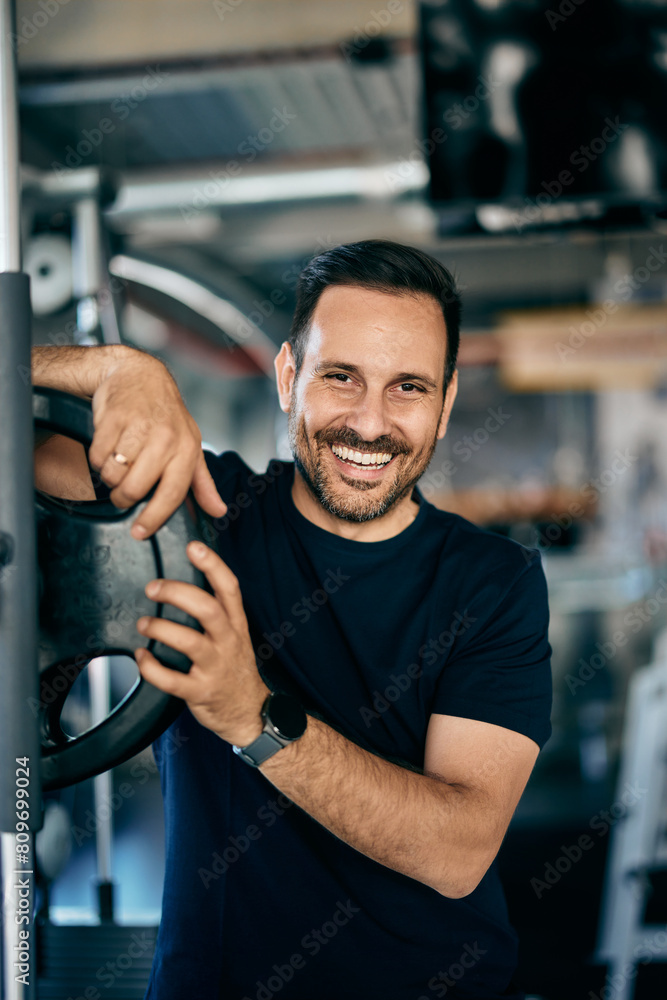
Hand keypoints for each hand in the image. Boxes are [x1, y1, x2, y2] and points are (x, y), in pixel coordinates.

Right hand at [87, 350, 225, 537]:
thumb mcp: (190, 446)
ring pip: (113, 475)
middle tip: (122, 492)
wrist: (139, 376)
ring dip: (109, 476)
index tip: (139, 532)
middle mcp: (165, 439)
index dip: (153, 518)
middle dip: (123, 498)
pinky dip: (97, 457)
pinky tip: (109, 445)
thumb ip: (201, 483)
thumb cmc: (166, 416)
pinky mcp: (113, 419)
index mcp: (186, 450)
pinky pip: (96, 456)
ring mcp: (138, 427)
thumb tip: (218, 510)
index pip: (171, 495)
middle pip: (135, 489)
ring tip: (118, 462)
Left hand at [134, 542, 269, 745]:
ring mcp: (215, 667)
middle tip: (152, 588)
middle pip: (207, 609)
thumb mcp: (234, 634)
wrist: (249, 712)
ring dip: (160, 628)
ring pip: (188, 642)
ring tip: (143, 623)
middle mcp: (228, 642)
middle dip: (178, 593)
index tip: (194, 547)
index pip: (229, 588)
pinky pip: (171, 680)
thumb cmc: (233, 667)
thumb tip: (183, 581)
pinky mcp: (200, 691)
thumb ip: (216, 611)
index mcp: (236, 624)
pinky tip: (141, 656)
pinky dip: (151, 667)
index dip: (213, 565)